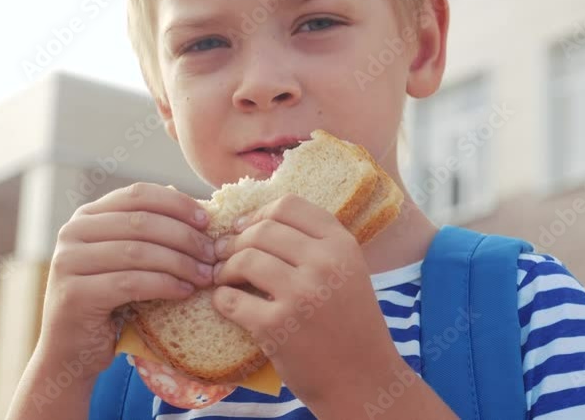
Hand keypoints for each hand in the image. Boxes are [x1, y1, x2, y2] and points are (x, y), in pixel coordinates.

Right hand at [35, 182, 216, 381]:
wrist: (72, 351)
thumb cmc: (110, 303)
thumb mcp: (127, 260)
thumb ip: (151, 234)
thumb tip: (204, 212)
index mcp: (87, 216)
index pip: (138, 194)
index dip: (177, 203)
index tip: (207, 221)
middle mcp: (72, 232)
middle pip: (141, 222)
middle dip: (184, 237)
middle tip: (213, 254)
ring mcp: (68, 262)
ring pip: (138, 251)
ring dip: (180, 262)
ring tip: (205, 275)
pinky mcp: (74, 294)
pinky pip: (130, 283)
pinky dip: (164, 285)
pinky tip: (185, 291)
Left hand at [210, 193, 400, 406]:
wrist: (363, 379)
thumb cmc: (351, 324)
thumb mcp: (347, 271)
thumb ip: (314, 244)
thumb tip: (256, 221)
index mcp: (342, 244)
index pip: (288, 205)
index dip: (258, 214)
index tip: (243, 229)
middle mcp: (324, 263)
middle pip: (262, 230)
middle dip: (234, 241)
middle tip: (223, 256)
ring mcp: (300, 294)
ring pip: (244, 259)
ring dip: (224, 269)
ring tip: (224, 279)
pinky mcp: (277, 326)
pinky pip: (231, 300)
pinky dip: (222, 300)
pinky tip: (227, 304)